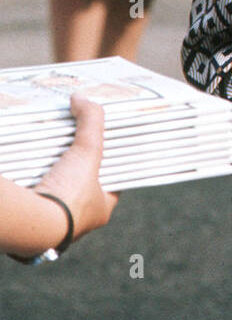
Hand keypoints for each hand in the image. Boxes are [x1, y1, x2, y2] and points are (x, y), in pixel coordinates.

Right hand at [36, 94, 117, 241]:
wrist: (31, 221)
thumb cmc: (69, 194)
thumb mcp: (88, 150)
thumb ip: (90, 121)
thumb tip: (80, 98)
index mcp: (101, 208)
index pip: (112, 180)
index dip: (111, 160)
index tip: (108, 142)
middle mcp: (80, 219)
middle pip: (83, 182)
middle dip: (79, 162)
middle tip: (75, 139)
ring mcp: (55, 219)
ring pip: (59, 188)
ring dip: (56, 169)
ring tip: (53, 146)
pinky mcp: (34, 216)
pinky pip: (37, 192)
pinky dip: (36, 177)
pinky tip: (33, 161)